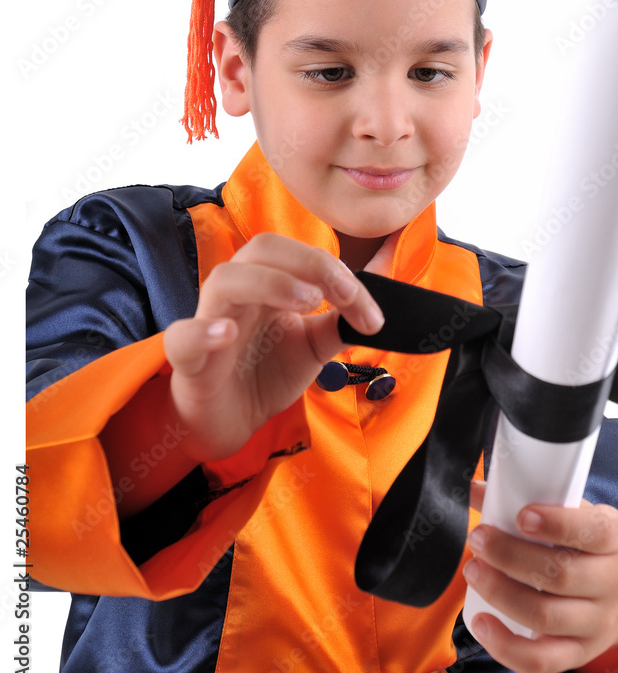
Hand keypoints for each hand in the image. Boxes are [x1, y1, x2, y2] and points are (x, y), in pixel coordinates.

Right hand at [163, 232, 383, 463]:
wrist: (230, 423)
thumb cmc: (265, 373)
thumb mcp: (313, 347)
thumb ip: (340, 323)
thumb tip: (379, 303)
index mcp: (269, 282)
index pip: (304, 257)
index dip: (341, 276)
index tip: (372, 315)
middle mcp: (239, 293)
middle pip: (263, 249)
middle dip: (309, 263)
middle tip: (343, 294)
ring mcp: (210, 322)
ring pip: (226, 280)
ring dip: (270, 283)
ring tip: (308, 301)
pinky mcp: (188, 360)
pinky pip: (182, 337)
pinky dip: (204, 331)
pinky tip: (227, 332)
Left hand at [463, 483, 617, 672]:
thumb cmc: (582, 543)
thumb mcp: (572, 513)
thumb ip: (530, 499)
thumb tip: (478, 491)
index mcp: (614, 538)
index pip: (595, 531)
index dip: (558, 524)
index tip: (522, 516)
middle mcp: (612, 582)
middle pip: (561, 574)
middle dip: (509, 556)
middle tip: (478, 538)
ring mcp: (597, 622)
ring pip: (546, 615)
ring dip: (501, 593)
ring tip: (474, 571)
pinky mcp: (578, 653)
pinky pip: (542, 660)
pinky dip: (506, 646)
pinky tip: (481, 623)